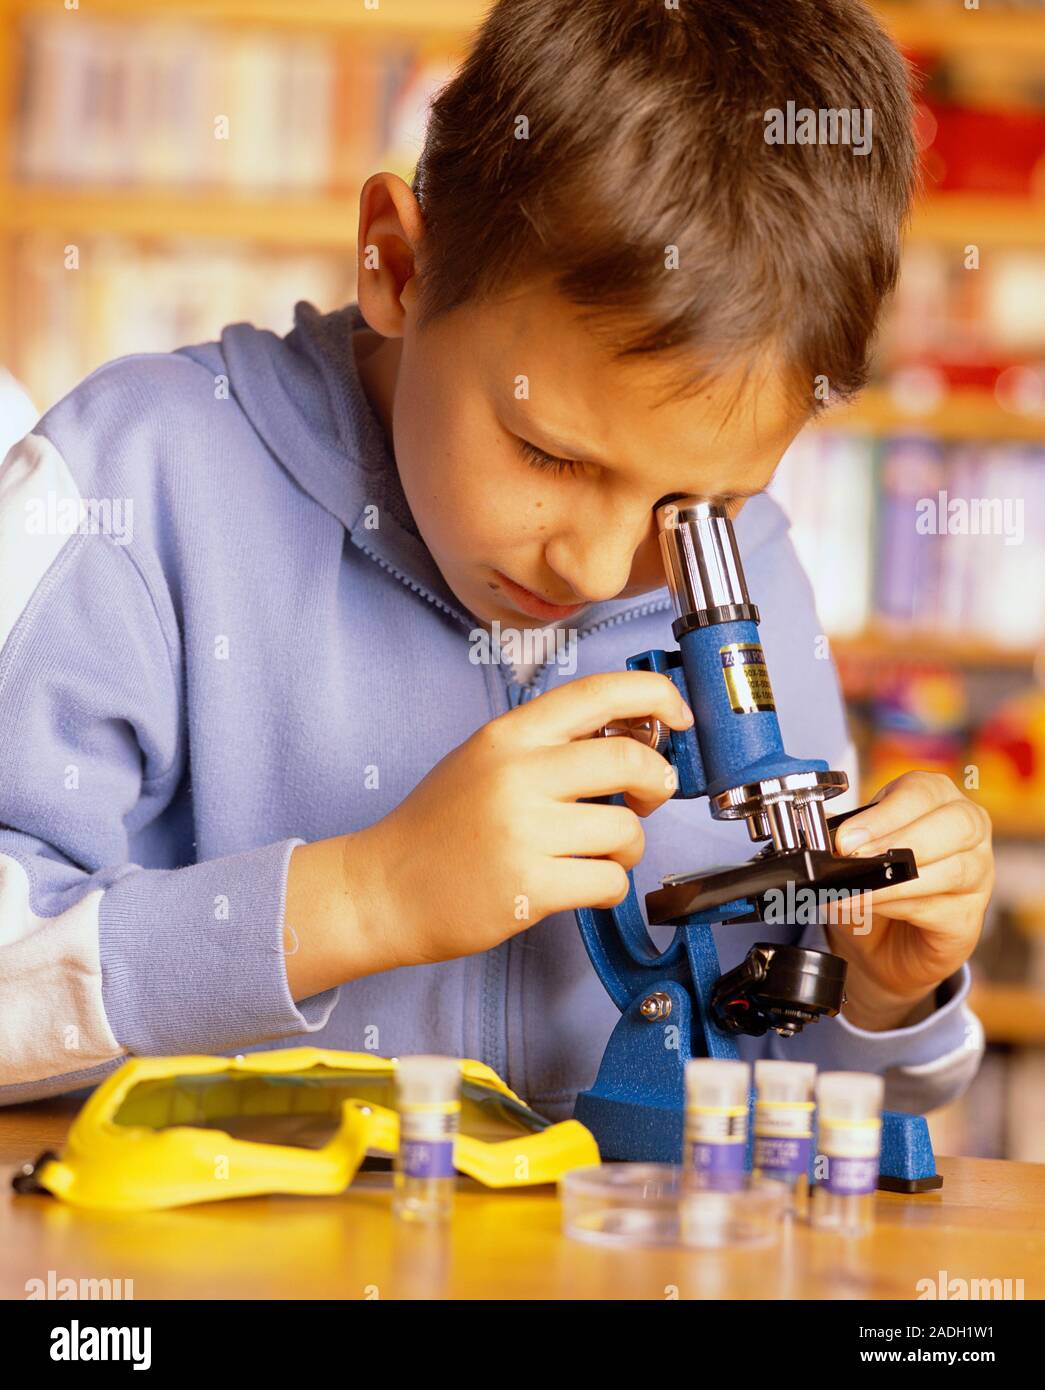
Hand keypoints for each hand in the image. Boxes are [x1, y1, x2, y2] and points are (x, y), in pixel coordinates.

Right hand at [352, 671, 693, 969]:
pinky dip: (608, 886)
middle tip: (648, 797)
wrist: (383, 888)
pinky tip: (582, 884)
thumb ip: (547, 745)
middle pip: (629, 760)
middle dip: (656, 782)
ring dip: (626, 847)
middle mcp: (517, 775)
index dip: (654, 695)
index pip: (597, 693)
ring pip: (626, 831)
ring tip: (594, 854)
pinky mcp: (530, 887)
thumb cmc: (437, 827)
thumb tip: (630, 737)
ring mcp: (523, 832)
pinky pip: (610, 881)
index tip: (678, 713)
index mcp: (508, 737)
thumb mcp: (484, 760)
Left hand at [826, 771, 993, 1029]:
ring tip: (855, 888)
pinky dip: (898, 907)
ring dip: (895, 880)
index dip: (885, 815)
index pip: (923, 792)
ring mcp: (977, 876)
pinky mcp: (969, 918)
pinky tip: (870, 907)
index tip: (847, 837)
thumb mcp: (850, 851)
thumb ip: (841, 834)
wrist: (879, 942)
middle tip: (857, 859)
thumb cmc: (871, 883)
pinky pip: (940, 908)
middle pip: (957, 823)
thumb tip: (825, 827)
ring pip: (952, 869)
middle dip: (903, 840)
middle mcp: (967, 831)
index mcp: (936, 799)